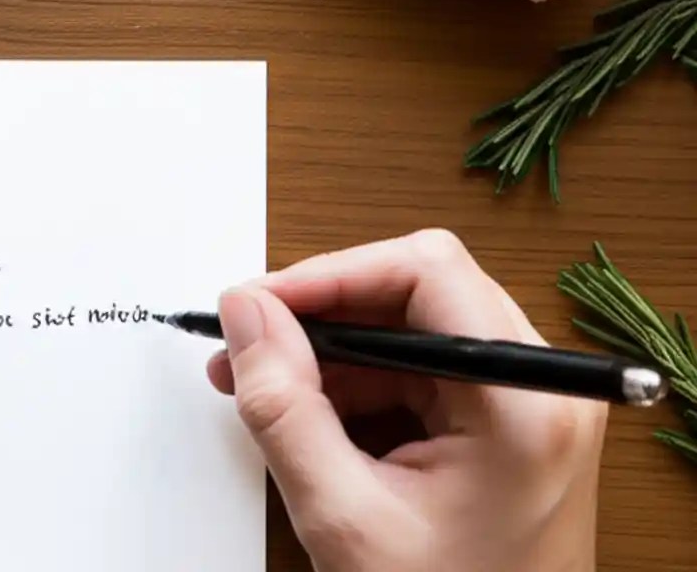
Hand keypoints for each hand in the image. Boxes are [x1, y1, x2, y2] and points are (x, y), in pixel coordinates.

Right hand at [208, 229, 606, 571]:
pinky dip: (358, 384)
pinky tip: (310, 414)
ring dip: (333, 351)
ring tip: (266, 385)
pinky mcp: (506, 425)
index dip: (330, 274)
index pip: (427, 272)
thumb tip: (248, 317)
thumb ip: (285, 409)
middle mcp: (541, 389)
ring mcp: (528, 405)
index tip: (262, 303)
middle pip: (419, 291)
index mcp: (524, 404)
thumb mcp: (345, 516)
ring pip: (413, 329)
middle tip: (251, 341)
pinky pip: (421, 372)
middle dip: (323, 312)